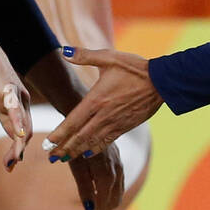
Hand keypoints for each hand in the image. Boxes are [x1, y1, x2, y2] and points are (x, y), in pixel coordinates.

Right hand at [0, 35, 32, 170]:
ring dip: (19, 143)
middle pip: (26, 130)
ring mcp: (15, 93)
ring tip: (15, 158)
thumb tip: (10, 132)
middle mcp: (22, 100)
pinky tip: (18, 134)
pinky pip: (13, 106)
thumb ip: (4, 114)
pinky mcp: (6, 85)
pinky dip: (17, 122)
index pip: (24, 132)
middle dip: (18, 151)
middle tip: (9, 167)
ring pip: (22, 121)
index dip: (18, 150)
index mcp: (20, 104)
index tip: (10, 166)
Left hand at [44, 47, 162, 160]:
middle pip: (80, 136)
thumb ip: (84, 55)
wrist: (161, 81)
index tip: (48, 143)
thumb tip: (63, 50)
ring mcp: (115, 123)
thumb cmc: (134, 68)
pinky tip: (87, 154)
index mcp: (97, 99)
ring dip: (77, 151)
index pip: (73, 120)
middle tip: (51, 157)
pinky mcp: (125, 126)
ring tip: (64, 159)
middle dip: (65, 148)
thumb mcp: (108, 57)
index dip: (60, 134)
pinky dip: (95, 149)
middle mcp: (104, 115)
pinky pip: (107, 141)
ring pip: (92, 142)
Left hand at [66, 143, 123, 209]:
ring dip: (105, 205)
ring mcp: (118, 164)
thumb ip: (83, 185)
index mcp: (105, 171)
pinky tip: (99, 197)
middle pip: (113, 200)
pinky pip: (118, 184)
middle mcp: (116, 169)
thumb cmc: (76, 140)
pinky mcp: (117, 161)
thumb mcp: (76, 164)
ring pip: (118, 193)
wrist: (84, 116)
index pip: (103, 202)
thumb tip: (88, 207)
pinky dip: (110, 196)